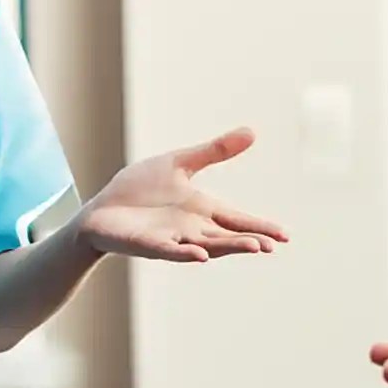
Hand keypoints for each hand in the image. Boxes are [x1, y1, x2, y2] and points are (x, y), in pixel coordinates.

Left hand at [75, 127, 288, 261]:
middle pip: (227, 236)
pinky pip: (171, 250)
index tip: (285, 235)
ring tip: (255, 247)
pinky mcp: (149, 244)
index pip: (237, 220)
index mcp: (201, 210)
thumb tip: (252, 131)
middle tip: (273, 244)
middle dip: (250, 240)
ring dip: (229, 247)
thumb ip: (213, 151)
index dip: (260, 227)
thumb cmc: (140, 189)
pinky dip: (187, 253)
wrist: (102, 209)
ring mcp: (172, 238)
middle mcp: (192, 228)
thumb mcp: (180, 164)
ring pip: (206, 245)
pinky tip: (203, 256)